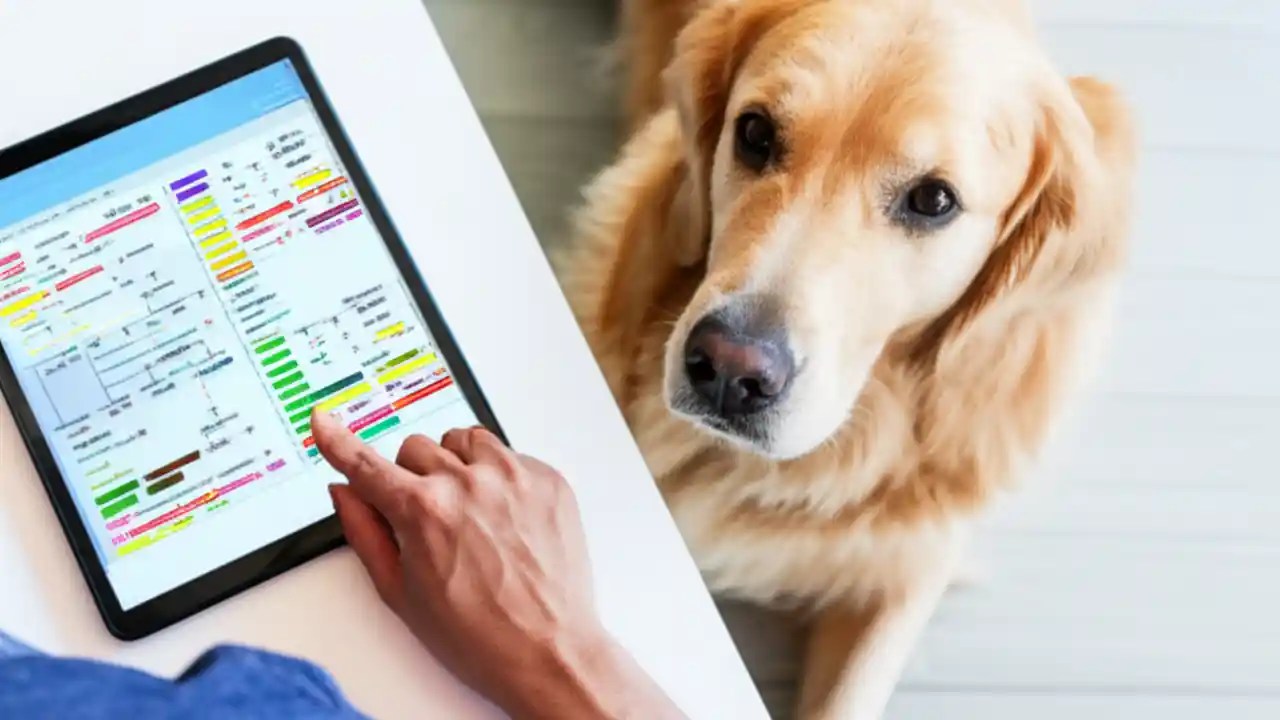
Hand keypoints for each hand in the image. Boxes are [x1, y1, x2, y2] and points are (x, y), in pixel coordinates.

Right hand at [310, 411, 683, 719]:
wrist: (549, 652)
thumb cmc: (478, 635)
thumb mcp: (402, 593)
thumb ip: (366, 533)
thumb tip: (344, 491)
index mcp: (424, 510)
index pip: (367, 464)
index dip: (338, 442)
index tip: (323, 420)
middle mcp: (469, 482)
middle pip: (416, 449)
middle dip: (413, 479)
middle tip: (428, 520)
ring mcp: (514, 476)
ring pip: (465, 441)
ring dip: (457, 466)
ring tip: (468, 514)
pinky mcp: (548, 479)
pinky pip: (510, 456)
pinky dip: (498, 477)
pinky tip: (503, 520)